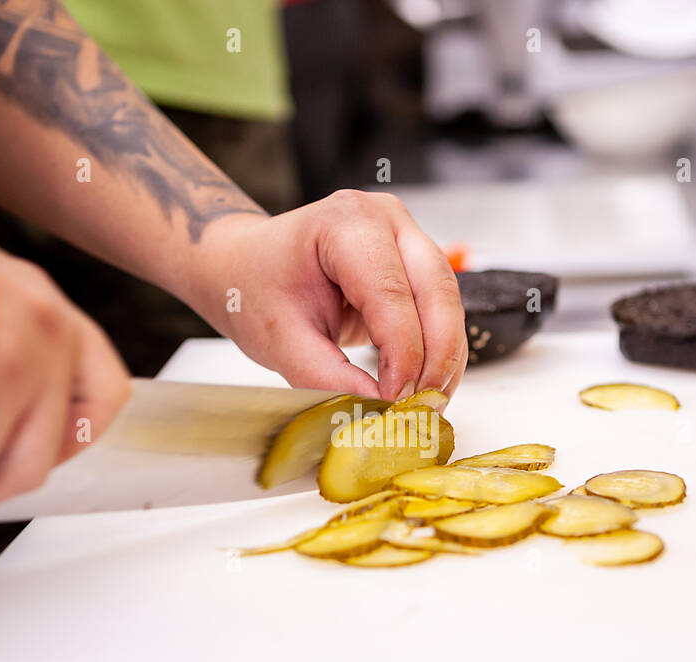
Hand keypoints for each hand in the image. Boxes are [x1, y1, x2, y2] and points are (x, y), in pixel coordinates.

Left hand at [183, 190, 467, 401]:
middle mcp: (385, 219)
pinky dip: (439, 349)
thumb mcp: (282, 341)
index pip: (391, 292)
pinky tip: (426, 383)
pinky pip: (441, 307)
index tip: (396, 399)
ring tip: (427, 402)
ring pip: (448, 300)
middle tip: (423, 406)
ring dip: (445, 356)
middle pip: (437, 289)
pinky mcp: (414, 262)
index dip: (403, 351)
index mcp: (345, 222)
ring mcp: (405, 236)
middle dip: (437, 355)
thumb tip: (377, 408)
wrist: (247, 268)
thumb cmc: (257, 289)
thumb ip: (328, 376)